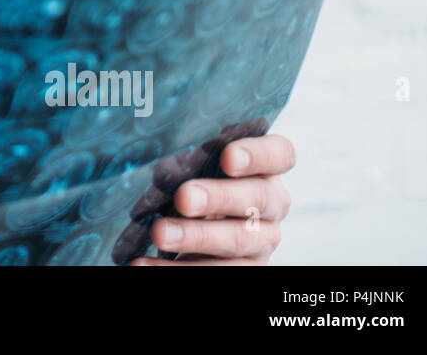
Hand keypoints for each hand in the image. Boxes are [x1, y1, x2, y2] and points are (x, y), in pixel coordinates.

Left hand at [131, 134, 294, 265]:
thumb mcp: (196, 169)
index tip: (228, 157)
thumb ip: (190, 162)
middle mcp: (272, 205)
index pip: (279, 154)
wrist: (198, 231)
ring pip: (238, 239)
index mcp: (265, 170)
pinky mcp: (249, 269)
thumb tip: (162, 171)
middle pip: (258, 198)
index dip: (258, 154)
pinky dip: (176, 268)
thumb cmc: (196, 185)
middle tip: (183, 198)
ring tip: (160, 233)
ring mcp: (263, 241)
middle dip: (219, 197)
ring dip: (196, 238)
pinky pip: (220, 271)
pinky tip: (146, 263)